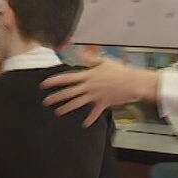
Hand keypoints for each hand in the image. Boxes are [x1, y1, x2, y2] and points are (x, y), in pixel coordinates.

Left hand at [41, 50, 160, 127]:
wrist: (133, 82)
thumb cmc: (120, 70)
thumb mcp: (104, 61)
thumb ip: (90, 58)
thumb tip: (80, 52)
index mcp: (88, 75)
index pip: (67, 78)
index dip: (54, 81)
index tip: (44, 84)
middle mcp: (89, 86)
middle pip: (69, 92)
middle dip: (56, 97)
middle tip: (46, 101)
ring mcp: (95, 96)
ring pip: (78, 103)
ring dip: (67, 108)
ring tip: (58, 112)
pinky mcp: (103, 103)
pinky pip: (95, 113)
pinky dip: (90, 119)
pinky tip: (84, 124)